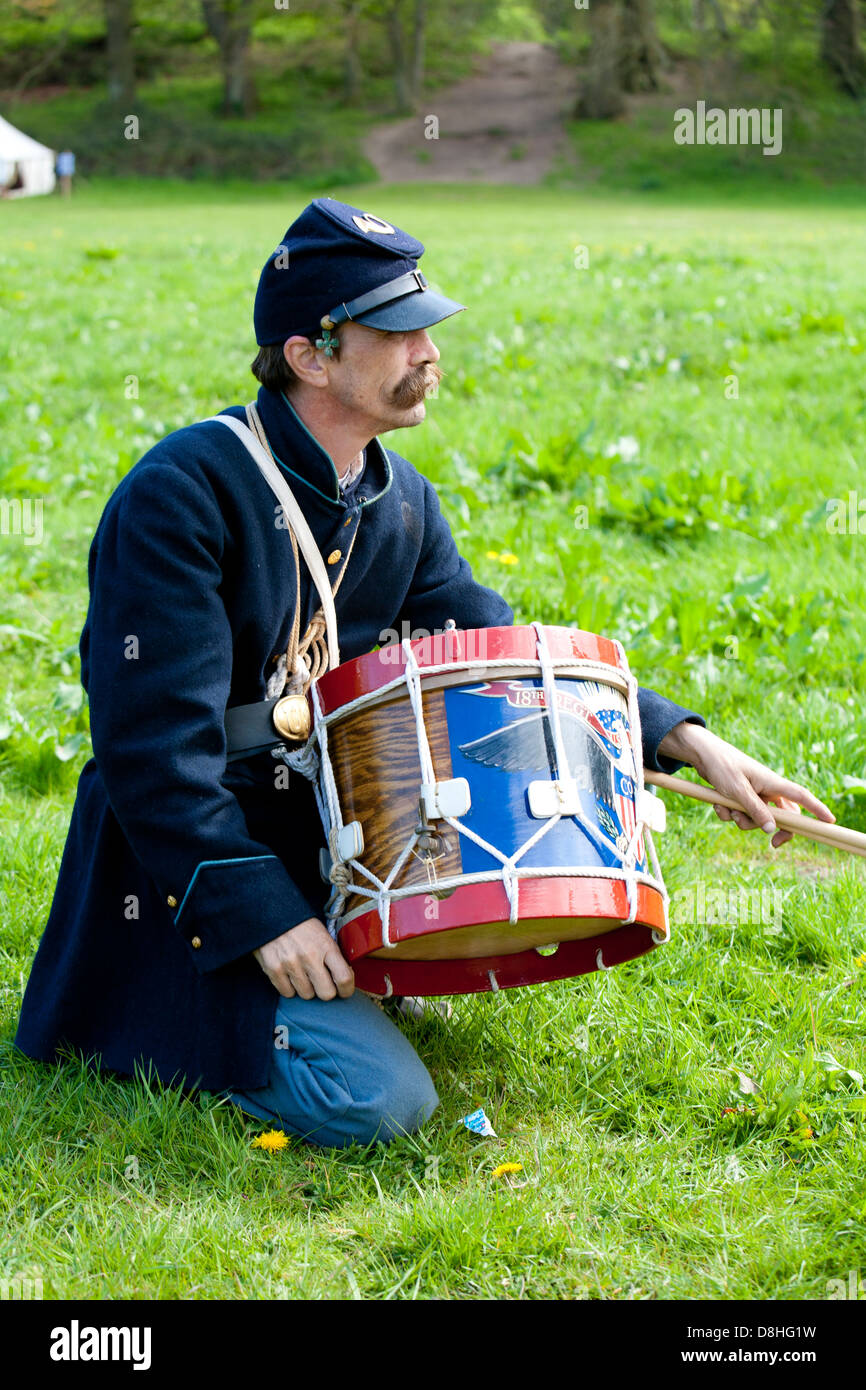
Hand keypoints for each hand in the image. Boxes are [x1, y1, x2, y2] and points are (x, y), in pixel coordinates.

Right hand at [254, 918, 354, 1000]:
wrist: (273, 912)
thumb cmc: (302, 926)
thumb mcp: (324, 934)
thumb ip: (334, 956)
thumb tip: (344, 978)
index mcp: (326, 946)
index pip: (344, 977)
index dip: (347, 989)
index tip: (345, 991)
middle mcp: (309, 956)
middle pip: (326, 994)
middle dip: (326, 991)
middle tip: (322, 983)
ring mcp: (290, 964)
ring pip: (307, 995)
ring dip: (307, 988)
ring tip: (303, 973)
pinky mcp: (273, 969)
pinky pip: (287, 993)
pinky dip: (290, 988)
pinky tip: (290, 975)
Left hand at [656, 723, 835, 848]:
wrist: (701, 755)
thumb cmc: (722, 766)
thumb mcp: (737, 791)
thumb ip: (755, 810)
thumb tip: (772, 829)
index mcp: (772, 782)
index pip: (801, 796)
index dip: (816, 809)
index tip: (829, 821)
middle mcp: (767, 789)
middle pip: (782, 815)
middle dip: (773, 828)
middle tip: (773, 844)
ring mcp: (754, 793)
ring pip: (757, 818)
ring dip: (741, 819)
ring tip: (726, 807)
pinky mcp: (741, 797)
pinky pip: (740, 814)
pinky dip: (729, 813)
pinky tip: (717, 804)